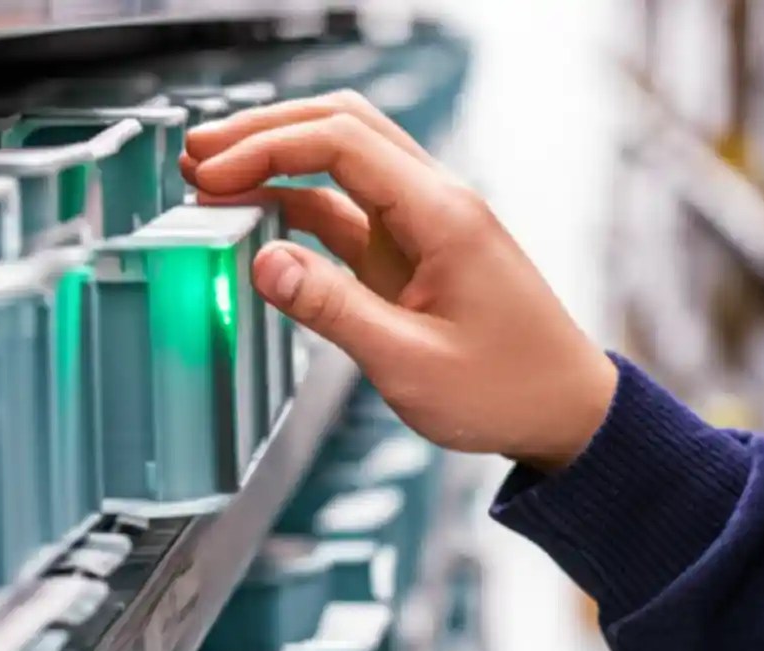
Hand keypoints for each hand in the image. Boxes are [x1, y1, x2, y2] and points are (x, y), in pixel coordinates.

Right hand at [180, 90, 616, 467]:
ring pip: (342, 160)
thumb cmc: (507, 390)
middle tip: (199, 157)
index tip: (211, 177)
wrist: (565, 410)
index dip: (266, 149)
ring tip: (213, 178)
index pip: (341, 142)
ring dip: (278, 161)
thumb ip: (333, 310)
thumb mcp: (411, 364)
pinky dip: (297, 204)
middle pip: (341, 127)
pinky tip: (257, 216)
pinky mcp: (411, 251)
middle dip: (265, 132)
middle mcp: (435, 203)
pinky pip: (346, 208)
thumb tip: (264, 262)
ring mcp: (422, 224)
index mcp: (443, 214)